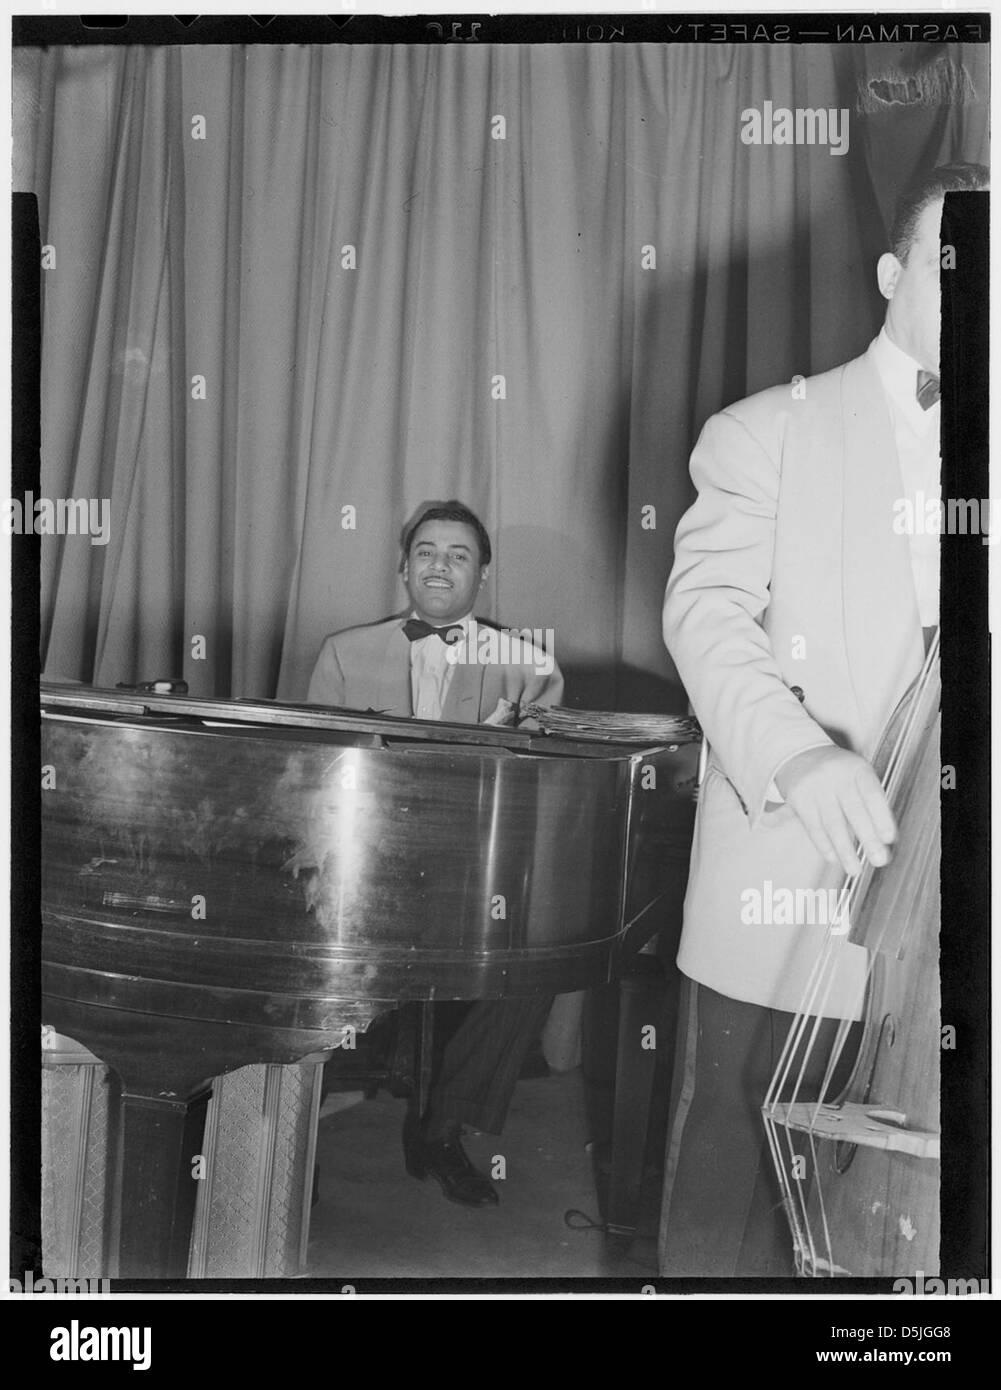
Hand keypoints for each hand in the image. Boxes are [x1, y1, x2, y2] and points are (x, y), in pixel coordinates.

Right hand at [773, 746, 896, 876]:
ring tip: (855, 869)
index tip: (890, 839)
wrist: (799, 754)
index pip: (872, 794)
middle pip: (854, 811)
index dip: (881, 817)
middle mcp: (836, 775)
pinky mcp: (799, 798)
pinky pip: (813, 826)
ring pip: (832, 823)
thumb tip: (884, 840)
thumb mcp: (857, 775)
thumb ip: (870, 801)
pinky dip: (824, 845)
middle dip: (868, 838)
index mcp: (857, 768)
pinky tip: (833, 858)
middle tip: (879, 860)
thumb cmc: (839, 773)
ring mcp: (816, 787)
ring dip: (845, 850)